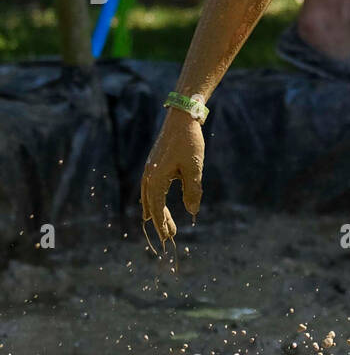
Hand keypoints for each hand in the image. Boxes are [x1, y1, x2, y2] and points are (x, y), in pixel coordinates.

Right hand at [141, 109, 204, 249]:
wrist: (182, 117)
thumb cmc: (189, 142)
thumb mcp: (194, 168)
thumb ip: (192, 190)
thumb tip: (192, 211)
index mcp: (156, 177)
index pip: (157, 207)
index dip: (162, 224)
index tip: (167, 237)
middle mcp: (149, 174)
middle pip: (151, 204)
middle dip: (160, 221)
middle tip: (170, 236)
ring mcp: (150, 168)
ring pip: (150, 196)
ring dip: (157, 211)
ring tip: (166, 225)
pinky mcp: (155, 163)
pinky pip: (151, 188)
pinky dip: (154, 200)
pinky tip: (159, 204)